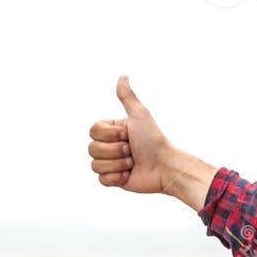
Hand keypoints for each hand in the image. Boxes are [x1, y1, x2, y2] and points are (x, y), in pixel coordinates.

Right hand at [87, 77, 218, 209]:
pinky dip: (117, 178)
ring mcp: (110, 163)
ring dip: (118, 164)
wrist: (165, 167)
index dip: (110, 135)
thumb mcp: (139, 115)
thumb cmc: (154, 140)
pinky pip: (102, 180)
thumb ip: (127, 97)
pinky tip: (129, 174)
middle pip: (92, 149)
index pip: (93, 131)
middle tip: (132, 150)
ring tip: (133, 162)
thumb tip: (123, 76)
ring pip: (95, 165)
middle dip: (115, 151)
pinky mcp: (113, 180)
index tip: (128, 135)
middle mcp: (109, 146)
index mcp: (112, 131)